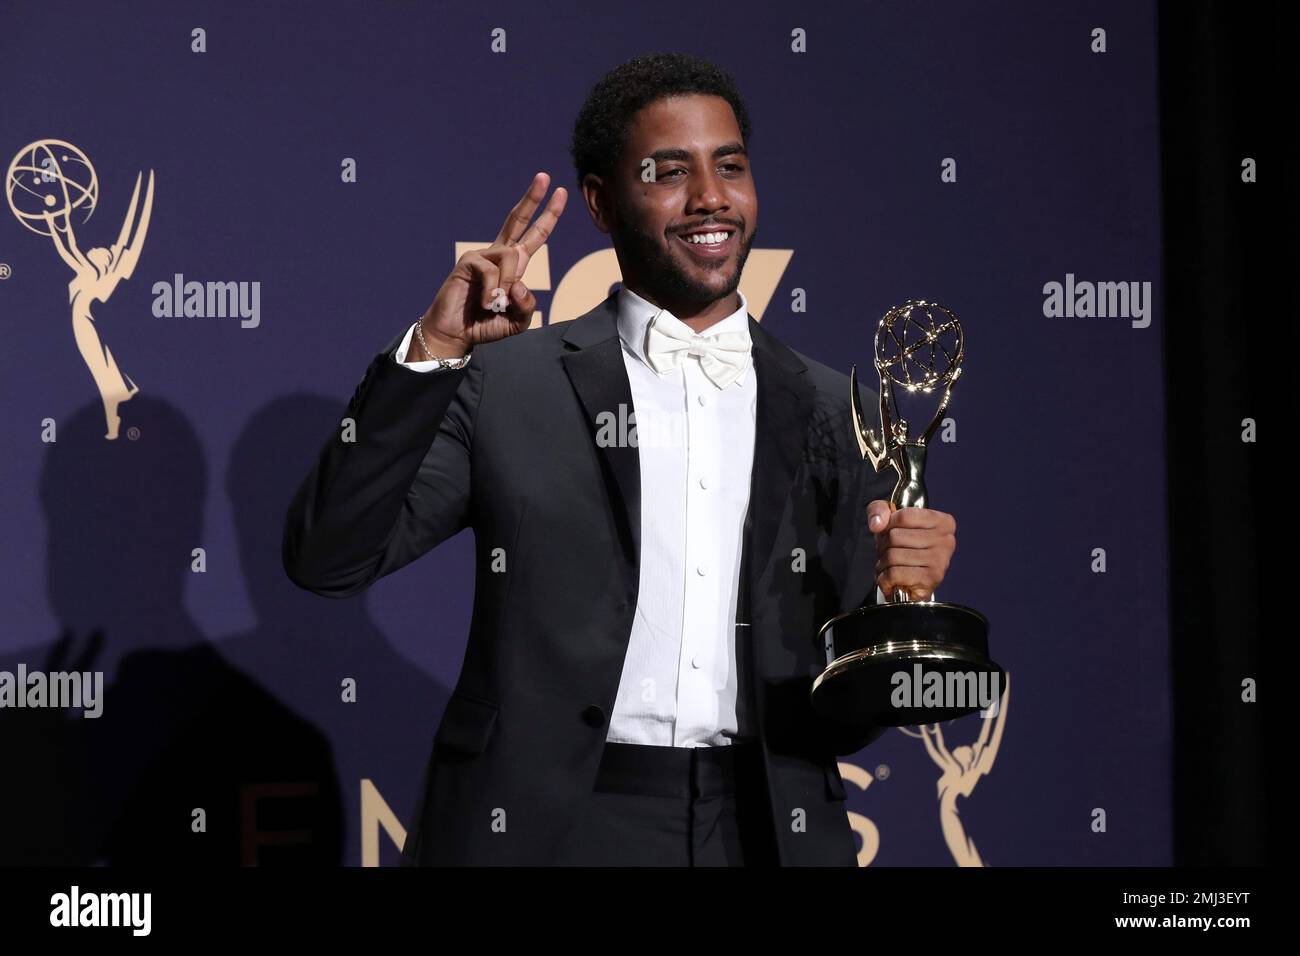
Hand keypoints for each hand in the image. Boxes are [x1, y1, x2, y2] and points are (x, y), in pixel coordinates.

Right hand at [417, 171, 567, 354]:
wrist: (455, 333)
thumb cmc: (485, 325)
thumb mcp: (518, 320)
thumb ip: (527, 305)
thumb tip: (519, 282)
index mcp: (514, 266)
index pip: (534, 236)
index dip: (548, 216)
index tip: (560, 193)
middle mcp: (499, 255)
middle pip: (518, 220)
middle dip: (533, 199)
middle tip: (544, 176)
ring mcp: (483, 255)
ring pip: (512, 256)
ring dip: (507, 285)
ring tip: (495, 304)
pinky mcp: (468, 261)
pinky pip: (492, 271)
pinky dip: (492, 292)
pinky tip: (484, 304)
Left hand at [868, 500, 955, 600]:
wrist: (909, 584)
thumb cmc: (902, 547)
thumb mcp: (888, 520)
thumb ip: (879, 510)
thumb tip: (877, 524)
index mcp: (942, 521)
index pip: (904, 516)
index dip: (888, 524)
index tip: (890, 531)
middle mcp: (946, 540)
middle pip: (895, 536)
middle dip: (883, 546)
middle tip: (888, 552)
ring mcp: (940, 561)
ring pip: (893, 556)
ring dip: (882, 564)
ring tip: (889, 566)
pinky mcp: (930, 580)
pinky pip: (894, 573)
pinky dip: (885, 579)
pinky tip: (891, 580)